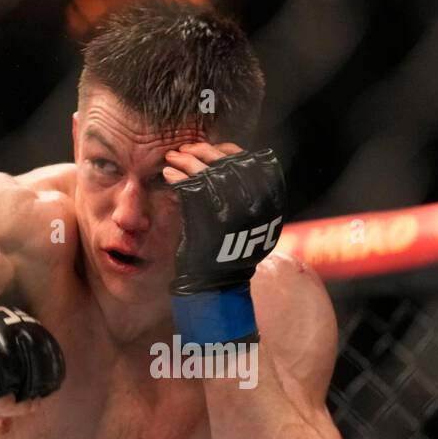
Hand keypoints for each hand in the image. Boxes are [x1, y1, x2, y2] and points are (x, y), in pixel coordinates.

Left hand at [162, 142, 285, 343]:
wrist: (217, 292)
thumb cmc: (222, 256)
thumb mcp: (240, 224)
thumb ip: (238, 195)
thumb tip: (227, 161)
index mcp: (269, 206)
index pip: (253, 164)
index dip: (230, 151)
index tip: (212, 146)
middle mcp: (257, 209)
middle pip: (232, 164)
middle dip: (206, 152)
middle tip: (185, 147)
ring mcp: (235, 216)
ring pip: (212, 174)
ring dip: (190, 161)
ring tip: (173, 158)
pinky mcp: (211, 224)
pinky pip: (194, 192)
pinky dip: (180, 178)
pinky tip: (168, 174)